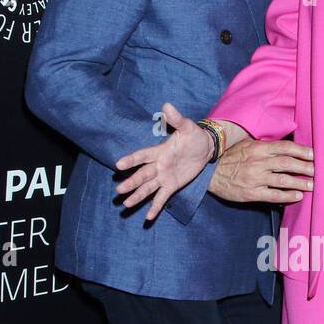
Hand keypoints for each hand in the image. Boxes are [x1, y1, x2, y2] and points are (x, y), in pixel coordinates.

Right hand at [114, 102, 212, 221]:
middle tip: (119, 190)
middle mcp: (158, 166)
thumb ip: (176, 119)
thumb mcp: (187, 127)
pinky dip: (155, 207)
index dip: (132, 160)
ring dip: (137, 196)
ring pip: (148, 188)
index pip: (143, 156)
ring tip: (126, 204)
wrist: (205, 148)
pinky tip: (148, 217)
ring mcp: (164, 177)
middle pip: (143, 175)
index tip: (119, 165)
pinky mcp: (171, 186)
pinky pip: (162, 198)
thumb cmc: (194, 136)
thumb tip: (167, 105)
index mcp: (160, 151)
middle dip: (131, 183)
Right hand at [210, 137, 313, 203]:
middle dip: (305, 166)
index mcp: (258, 148)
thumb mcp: (246, 145)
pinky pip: (273, 195)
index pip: (285, 148)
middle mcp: (259, 162)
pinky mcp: (251, 193)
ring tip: (313, 184)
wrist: (210, 173)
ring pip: (283, 179)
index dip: (301, 150)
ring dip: (300, 181)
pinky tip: (298, 196)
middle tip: (318, 170)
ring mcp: (255, 178)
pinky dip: (287, 195)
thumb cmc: (230, 158)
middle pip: (287, 163)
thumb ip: (264, 144)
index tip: (314, 154)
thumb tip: (283, 144)